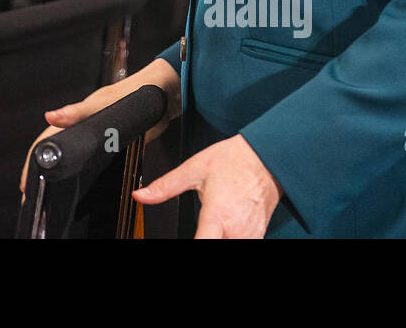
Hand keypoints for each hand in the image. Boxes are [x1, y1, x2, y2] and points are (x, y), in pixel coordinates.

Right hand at [21, 57, 179, 193]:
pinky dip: (81, 170)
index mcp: (78, 115)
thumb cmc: (135, 92)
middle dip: (41, 168)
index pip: (48, 137)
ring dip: (60, 171)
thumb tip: (50, 116)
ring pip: (72, 153)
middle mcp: (85, 124)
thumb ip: (77, 112)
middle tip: (32, 191)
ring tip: (49, 191)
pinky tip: (80, 182)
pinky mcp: (114, 141)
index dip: (34, 157)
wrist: (166, 93)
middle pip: (56, 147)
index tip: (27, 180)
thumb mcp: (103, 104)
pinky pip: (92, 157)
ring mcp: (99, 133)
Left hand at [134, 134, 281, 238]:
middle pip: (216, 248)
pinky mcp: (258, 236)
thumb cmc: (232, 161)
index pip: (202, 244)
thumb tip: (140, 195)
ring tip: (206, 231)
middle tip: (196, 230)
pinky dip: (229, 240)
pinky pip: (243, 245)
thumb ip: (165, 186)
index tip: (177, 241)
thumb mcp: (194, 168)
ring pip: (230, 249)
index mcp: (217, 215)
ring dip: (215, 241)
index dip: (191, 246)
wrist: (264, 157)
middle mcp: (236, 230)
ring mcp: (250, 235)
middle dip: (202, 240)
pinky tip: (222, 233)